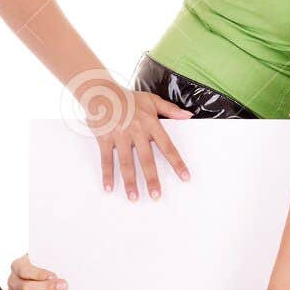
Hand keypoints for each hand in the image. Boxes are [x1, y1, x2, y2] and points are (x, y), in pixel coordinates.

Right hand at [88, 84, 191, 200]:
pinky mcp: (104, 139)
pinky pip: (106, 159)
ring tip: (134, 198)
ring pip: (126, 163)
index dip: (176, 163)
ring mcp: (119, 136)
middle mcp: (136, 132)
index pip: (167, 147)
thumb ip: (170, 109)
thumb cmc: (129, 98)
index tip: (185, 178)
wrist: (101, 91)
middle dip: (152, 179)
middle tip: (156, 195)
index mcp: (150, 124)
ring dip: (130, 182)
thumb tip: (189, 115)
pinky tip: (109, 187)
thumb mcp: (151, 100)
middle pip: (146, 159)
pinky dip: (107, 174)